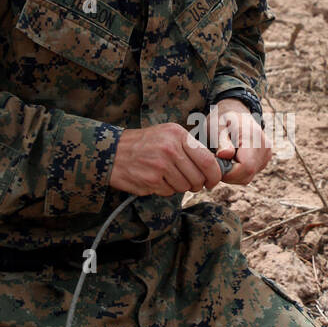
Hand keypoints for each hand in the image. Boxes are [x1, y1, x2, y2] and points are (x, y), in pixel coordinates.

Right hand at [109, 122, 223, 195]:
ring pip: (185, 186)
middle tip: (189, 182)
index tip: (212, 181)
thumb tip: (213, 167)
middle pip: (198, 177)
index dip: (214, 176)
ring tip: (166, 177)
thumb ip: (189, 148)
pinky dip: (165, 189)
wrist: (112, 152)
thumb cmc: (144, 144)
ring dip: (179, 186)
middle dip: (196, 184)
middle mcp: (170, 148)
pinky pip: (169, 192)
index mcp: (178, 134)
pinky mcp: (151, 180)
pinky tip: (155, 180)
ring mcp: (160, 165)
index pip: (208, 160)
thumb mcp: (167, 135)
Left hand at [208, 99, 271, 185]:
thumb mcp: (217, 127)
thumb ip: (221, 142)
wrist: (235, 111)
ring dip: (232, 173)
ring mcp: (267, 154)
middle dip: (228, 174)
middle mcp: (265, 148)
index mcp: (254, 138)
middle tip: (217, 162)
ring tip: (223, 158)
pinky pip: (250, 173)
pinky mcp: (264, 159)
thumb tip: (225, 155)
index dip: (228, 173)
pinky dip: (238, 171)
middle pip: (247, 175)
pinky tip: (231, 159)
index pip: (246, 168)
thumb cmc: (223, 119)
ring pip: (248, 177)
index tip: (215, 166)